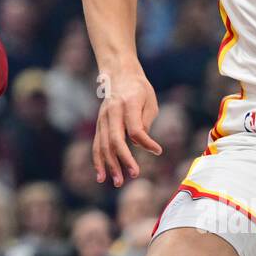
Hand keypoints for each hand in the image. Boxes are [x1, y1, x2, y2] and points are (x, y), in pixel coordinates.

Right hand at [92, 71, 160, 187]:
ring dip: (109, 165)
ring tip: (117, 182)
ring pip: (103, 145)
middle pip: (115, 139)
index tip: (158, 150)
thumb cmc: (139, 89)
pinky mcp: (99, 124)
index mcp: (128, 103)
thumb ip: (144, 123)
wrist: (119, 74)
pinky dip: (98, 161)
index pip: (135, 128)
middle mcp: (112, 111)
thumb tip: (138, 145)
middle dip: (123, 160)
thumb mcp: (149, 102)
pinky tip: (101, 176)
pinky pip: (97, 144)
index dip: (146, 142)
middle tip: (134, 175)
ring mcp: (102, 118)